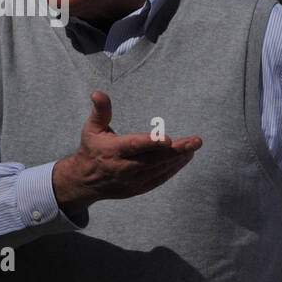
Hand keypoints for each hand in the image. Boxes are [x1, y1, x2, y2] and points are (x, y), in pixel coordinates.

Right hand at [52, 91, 201, 219]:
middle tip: (195, 141)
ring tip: (194, 146)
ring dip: (179, 159)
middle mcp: (123, 167)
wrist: (85, 182)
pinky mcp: (139, 188)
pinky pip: (159, 178)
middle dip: (176, 151)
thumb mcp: (92, 128)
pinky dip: (174, 169)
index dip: (151, 143)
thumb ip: (100, 111)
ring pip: (159, 169)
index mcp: (112, 151)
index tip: (168, 139)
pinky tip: (186, 158)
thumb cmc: (92, 149)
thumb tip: (98, 93)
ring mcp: (132, 180)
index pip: (134, 146)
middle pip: (153, 159)